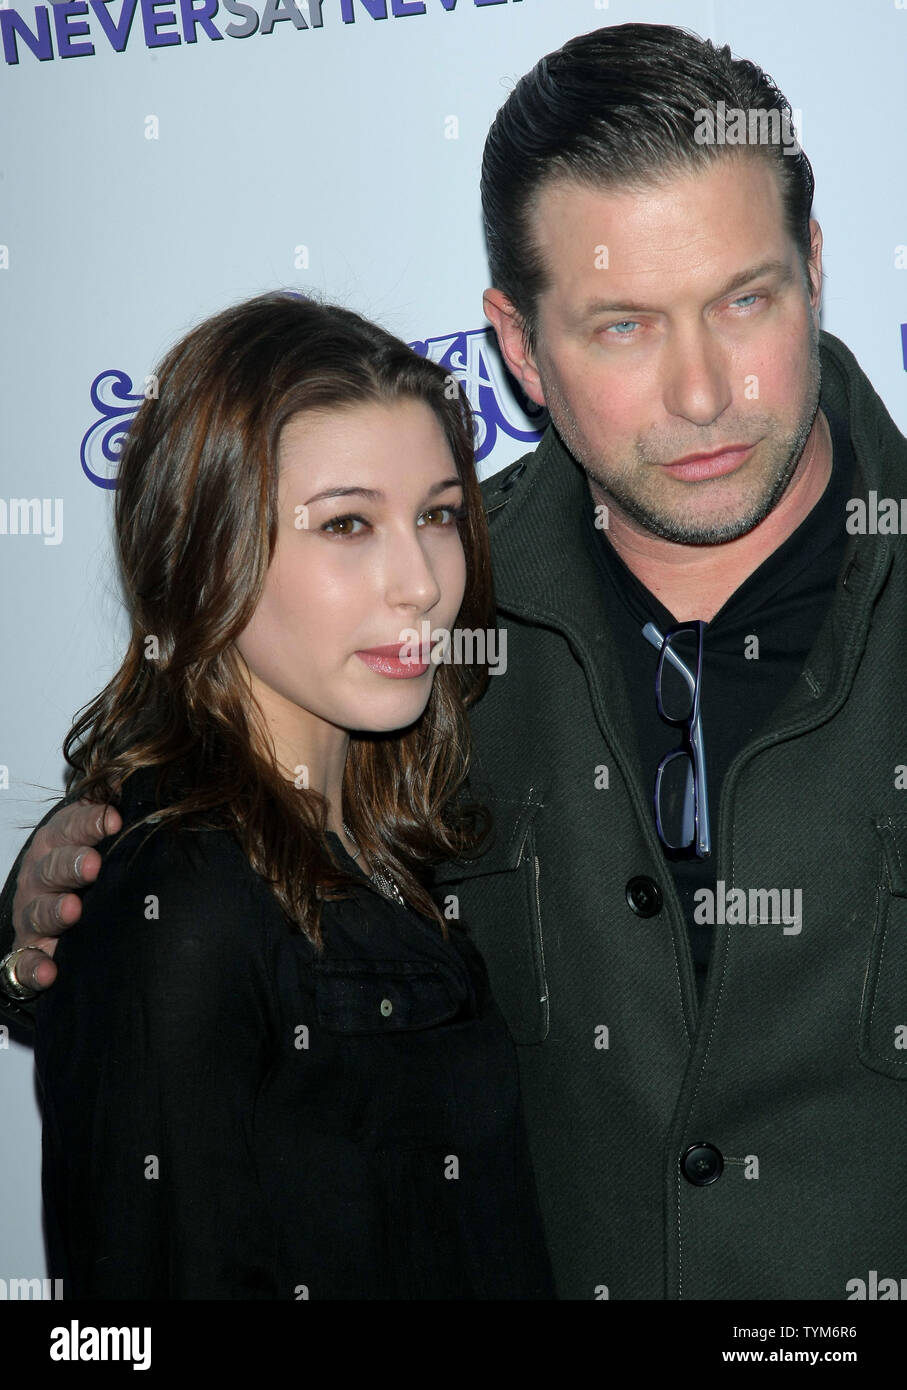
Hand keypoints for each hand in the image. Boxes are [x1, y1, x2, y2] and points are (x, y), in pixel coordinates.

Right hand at [10, 800, 121, 993]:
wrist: (52, 915)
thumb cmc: (80, 867)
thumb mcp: (95, 835)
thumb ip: (112, 811)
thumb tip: (136, 777)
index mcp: (58, 842)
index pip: (72, 826)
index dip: (91, 822)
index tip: (113, 819)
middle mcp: (40, 875)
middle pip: (53, 866)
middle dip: (71, 863)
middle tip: (93, 864)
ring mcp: (32, 913)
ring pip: (40, 911)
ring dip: (55, 911)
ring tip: (74, 911)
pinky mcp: (28, 951)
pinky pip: (25, 963)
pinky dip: (34, 967)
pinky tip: (50, 971)